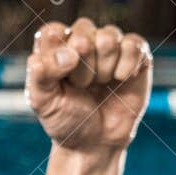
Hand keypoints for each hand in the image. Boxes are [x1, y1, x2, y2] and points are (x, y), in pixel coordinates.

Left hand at [27, 18, 151, 153]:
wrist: (95, 144)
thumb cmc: (65, 119)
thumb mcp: (43, 101)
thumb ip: (41, 73)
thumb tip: (69, 53)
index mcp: (55, 47)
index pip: (54, 32)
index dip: (59, 54)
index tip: (62, 78)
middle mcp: (82, 40)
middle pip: (83, 30)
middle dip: (83, 65)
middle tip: (81, 86)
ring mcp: (109, 46)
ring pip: (109, 36)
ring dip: (104, 68)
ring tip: (100, 84)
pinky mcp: (134, 55)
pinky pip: (134, 44)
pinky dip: (128, 65)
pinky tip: (121, 79)